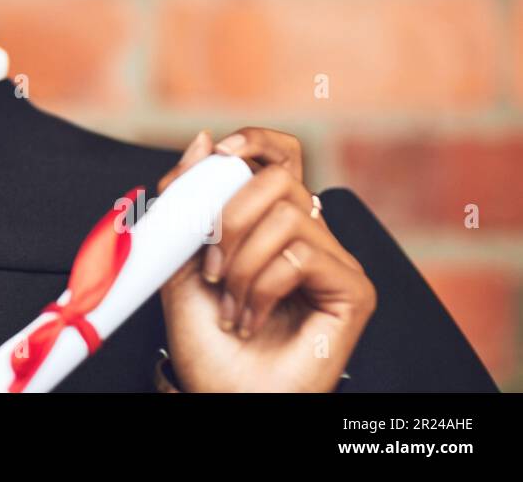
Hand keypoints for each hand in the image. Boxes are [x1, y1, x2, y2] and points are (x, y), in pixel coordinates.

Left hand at [156, 128, 376, 391]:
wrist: (218, 394)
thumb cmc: (205, 339)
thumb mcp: (180, 260)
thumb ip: (189, 202)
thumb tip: (206, 140)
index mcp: (270, 222)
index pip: (281, 156)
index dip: (254, 143)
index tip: (217, 155)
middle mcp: (308, 235)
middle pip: (280, 178)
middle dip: (229, 215)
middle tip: (210, 265)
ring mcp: (334, 262)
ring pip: (285, 216)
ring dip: (240, 263)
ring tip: (229, 304)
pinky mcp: (353, 291)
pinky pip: (301, 256)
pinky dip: (261, 287)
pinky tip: (251, 319)